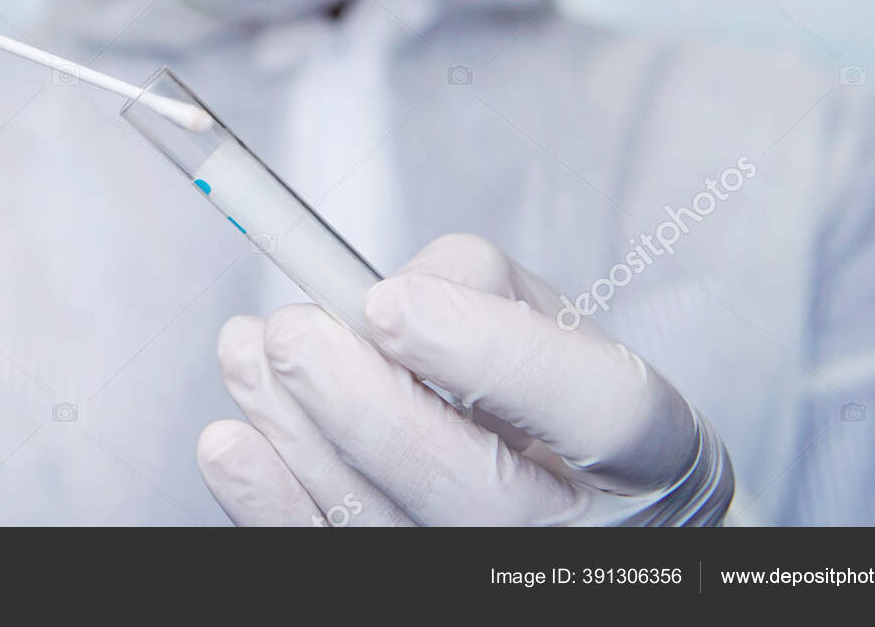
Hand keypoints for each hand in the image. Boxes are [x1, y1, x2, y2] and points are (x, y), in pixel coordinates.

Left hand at [198, 233, 732, 525]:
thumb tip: (376, 298)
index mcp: (644, 451)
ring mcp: (490, 575)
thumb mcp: (551, 323)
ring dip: (296, 433)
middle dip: (363, 403)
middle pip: (475, 491)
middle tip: (293, 332)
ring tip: (247, 351)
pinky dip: (272, 505)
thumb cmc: (551, 398)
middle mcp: (573, 533)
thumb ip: (477, 288)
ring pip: (387, 526)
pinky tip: (230, 443)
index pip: (594, 409)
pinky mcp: (413, 586)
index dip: (487, 353)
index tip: (389, 300)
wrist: (571, 508)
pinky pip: (333, 559)